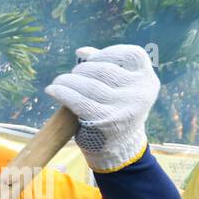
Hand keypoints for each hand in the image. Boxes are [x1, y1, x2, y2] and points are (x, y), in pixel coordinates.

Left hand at [44, 45, 158, 171]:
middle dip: (81, 69)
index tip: (88, 58)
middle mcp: (139, 92)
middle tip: (70, 75)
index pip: (131, 54)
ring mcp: (123, 107)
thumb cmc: (116, 111)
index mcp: (147, 79)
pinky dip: (62, 92)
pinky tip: (52, 90)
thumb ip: (108, 67)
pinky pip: (79, 101)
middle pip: (104, 69)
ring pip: (89, 84)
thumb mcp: (122, 88)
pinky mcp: (105, 120)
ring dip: (68, 80)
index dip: (105, 52)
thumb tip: (82, 51)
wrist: (119, 147)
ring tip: (58, 81)